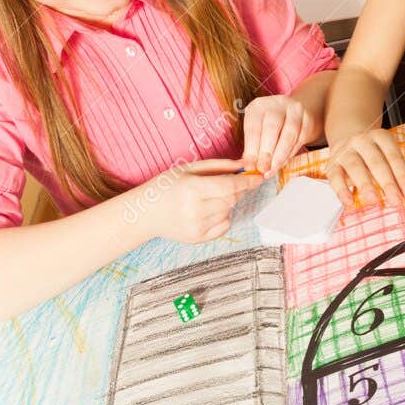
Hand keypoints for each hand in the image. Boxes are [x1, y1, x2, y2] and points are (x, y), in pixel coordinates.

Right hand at [130, 159, 263, 244]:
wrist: (145, 213)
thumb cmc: (167, 186)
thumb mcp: (189, 168)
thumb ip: (219, 166)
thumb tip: (244, 165)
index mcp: (192, 189)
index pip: (230, 185)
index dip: (248, 181)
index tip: (259, 176)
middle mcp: (195, 210)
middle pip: (232, 198)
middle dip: (239, 189)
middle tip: (235, 182)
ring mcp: (197, 226)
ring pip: (229, 211)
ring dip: (228, 202)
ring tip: (211, 196)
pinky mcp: (198, 238)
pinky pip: (225, 225)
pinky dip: (223, 215)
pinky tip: (208, 209)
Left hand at [241, 94, 312, 176]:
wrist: (295, 113)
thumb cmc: (270, 125)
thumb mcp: (258, 129)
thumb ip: (254, 146)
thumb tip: (250, 166)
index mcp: (259, 106)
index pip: (253, 127)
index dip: (251, 149)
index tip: (250, 166)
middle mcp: (277, 104)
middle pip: (272, 128)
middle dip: (267, 152)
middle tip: (263, 169)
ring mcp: (295, 110)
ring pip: (289, 134)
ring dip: (280, 155)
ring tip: (273, 169)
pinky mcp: (308, 119)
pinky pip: (300, 139)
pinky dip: (290, 154)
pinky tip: (283, 163)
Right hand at [325, 128, 404, 204]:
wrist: (347, 138)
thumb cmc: (373, 153)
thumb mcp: (386, 154)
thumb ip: (393, 173)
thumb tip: (402, 195)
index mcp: (381, 137)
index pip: (393, 156)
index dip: (402, 176)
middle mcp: (362, 141)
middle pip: (376, 162)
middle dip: (387, 183)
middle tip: (395, 200)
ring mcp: (346, 151)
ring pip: (355, 167)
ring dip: (365, 185)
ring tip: (374, 200)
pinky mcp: (332, 164)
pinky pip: (335, 177)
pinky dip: (341, 190)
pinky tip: (349, 202)